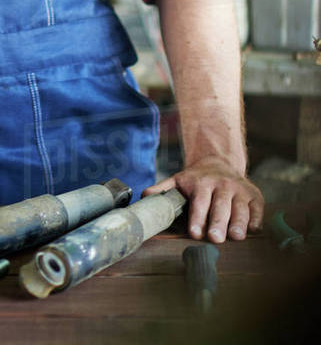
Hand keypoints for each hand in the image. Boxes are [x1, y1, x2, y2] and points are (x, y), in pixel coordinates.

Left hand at [144, 157, 263, 242]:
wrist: (219, 163)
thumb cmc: (197, 180)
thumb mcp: (178, 181)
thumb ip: (163, 190)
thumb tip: (144, 197)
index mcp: (201, 183)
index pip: (199, 203)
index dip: (197, 218)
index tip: (194, 233)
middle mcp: (222, 185)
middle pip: (220, 207)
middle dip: (218, 223)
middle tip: (215, 238)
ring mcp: (239, 190)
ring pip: (240, 208)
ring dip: (239, 222)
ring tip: (236, 237)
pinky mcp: (254, 196)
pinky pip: (257, 208)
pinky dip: (256, 219)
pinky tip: (253, 229)